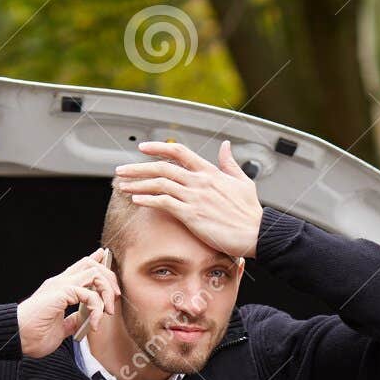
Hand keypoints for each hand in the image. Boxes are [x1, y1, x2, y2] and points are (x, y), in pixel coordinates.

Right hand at [17, 248, 119, 357]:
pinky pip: (89, 293)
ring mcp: (60, 286)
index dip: (96, 261)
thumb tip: (85, 319)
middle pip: (91, 265)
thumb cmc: (34, 335)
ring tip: (106, 312)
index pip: (80, 267)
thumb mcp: (61, 327)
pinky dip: (97, 308)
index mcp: (59, 288)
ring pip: (94, 274)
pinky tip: (94, 322)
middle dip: (109, 279)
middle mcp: (60, 283)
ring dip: (106, 292)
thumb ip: (73, 320)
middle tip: (113, 301)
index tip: (106, 259)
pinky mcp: (60, 293)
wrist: (18, 338)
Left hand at [113, 140, 262, 258]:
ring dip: (138, 183)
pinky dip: (148, 199)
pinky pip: (164, 203)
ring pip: (160, 183)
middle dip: (138, 167)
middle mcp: (200, 181)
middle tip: (121, 170)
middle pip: (163, 166)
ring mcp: (195, 197)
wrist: (257, 233)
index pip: (180, 152)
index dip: (158, 147)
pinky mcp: (192, 215)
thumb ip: (230, 163)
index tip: (142, 148)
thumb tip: (226, 146)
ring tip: (122, 186)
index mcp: (210, 172)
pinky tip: (136, 200)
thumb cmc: (251, 213)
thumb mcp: (243, 181)